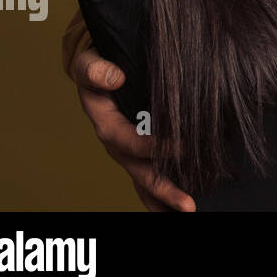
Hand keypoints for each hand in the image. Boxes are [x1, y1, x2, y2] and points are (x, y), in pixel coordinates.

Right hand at [70, 46, 194, 211]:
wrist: (97, 66)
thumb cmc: (95, 64)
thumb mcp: (89, 63)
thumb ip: (96, 70)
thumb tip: (115, 78)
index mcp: (106, 124)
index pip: (129, 142)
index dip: (154, 147)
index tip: (183, 147)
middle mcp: (117, 143)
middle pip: (140, 171)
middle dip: (164, 189)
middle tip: (188, 205)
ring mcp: (128, 149)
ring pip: (145, 179)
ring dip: (165, 198)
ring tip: (187, 212)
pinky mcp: (140, 149)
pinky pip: (149, 173)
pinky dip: (162, 191)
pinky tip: (177, 205)